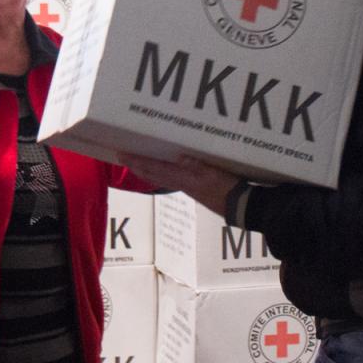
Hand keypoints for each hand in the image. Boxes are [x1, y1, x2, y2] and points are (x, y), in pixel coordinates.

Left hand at [117, 153, 241, 216]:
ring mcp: (186, 187)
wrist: (239, 207)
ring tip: (137, 163)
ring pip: (159, 177)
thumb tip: (181, 157)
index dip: (137, 161)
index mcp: (183, 178)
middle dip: (137, 166)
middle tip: (123, 157)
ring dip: (146, 170)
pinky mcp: (193, 188)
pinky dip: (160, 173)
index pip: (154, 168)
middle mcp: (181, 183)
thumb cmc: (228, 189)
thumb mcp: (215, 175)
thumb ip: (198, 165)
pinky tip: (162, 170)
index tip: (122, 155)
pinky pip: (169, 179)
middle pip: (152, 174)